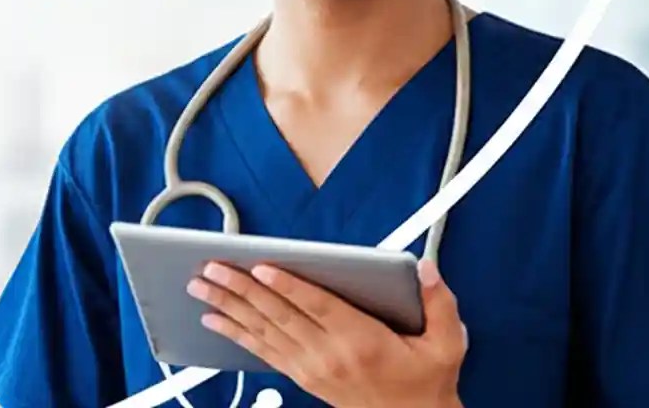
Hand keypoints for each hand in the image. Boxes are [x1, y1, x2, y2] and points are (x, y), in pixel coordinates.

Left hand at [187, 258, 466, 407]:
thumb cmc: (426, 382)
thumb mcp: (447, 344)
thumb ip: (440, 303)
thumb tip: (427, 268)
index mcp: (363, 340)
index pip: (318, 306)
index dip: (288, 285)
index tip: (261, 267)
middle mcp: (330, 354)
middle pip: (279, 315)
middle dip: (241, 289)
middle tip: (211, 268)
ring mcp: (312, 367)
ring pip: (263, 331)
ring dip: (229, 307)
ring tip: (201, 287)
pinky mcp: (302, 376)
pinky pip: (263, 352)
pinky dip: (236, 334)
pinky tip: (215, 319)